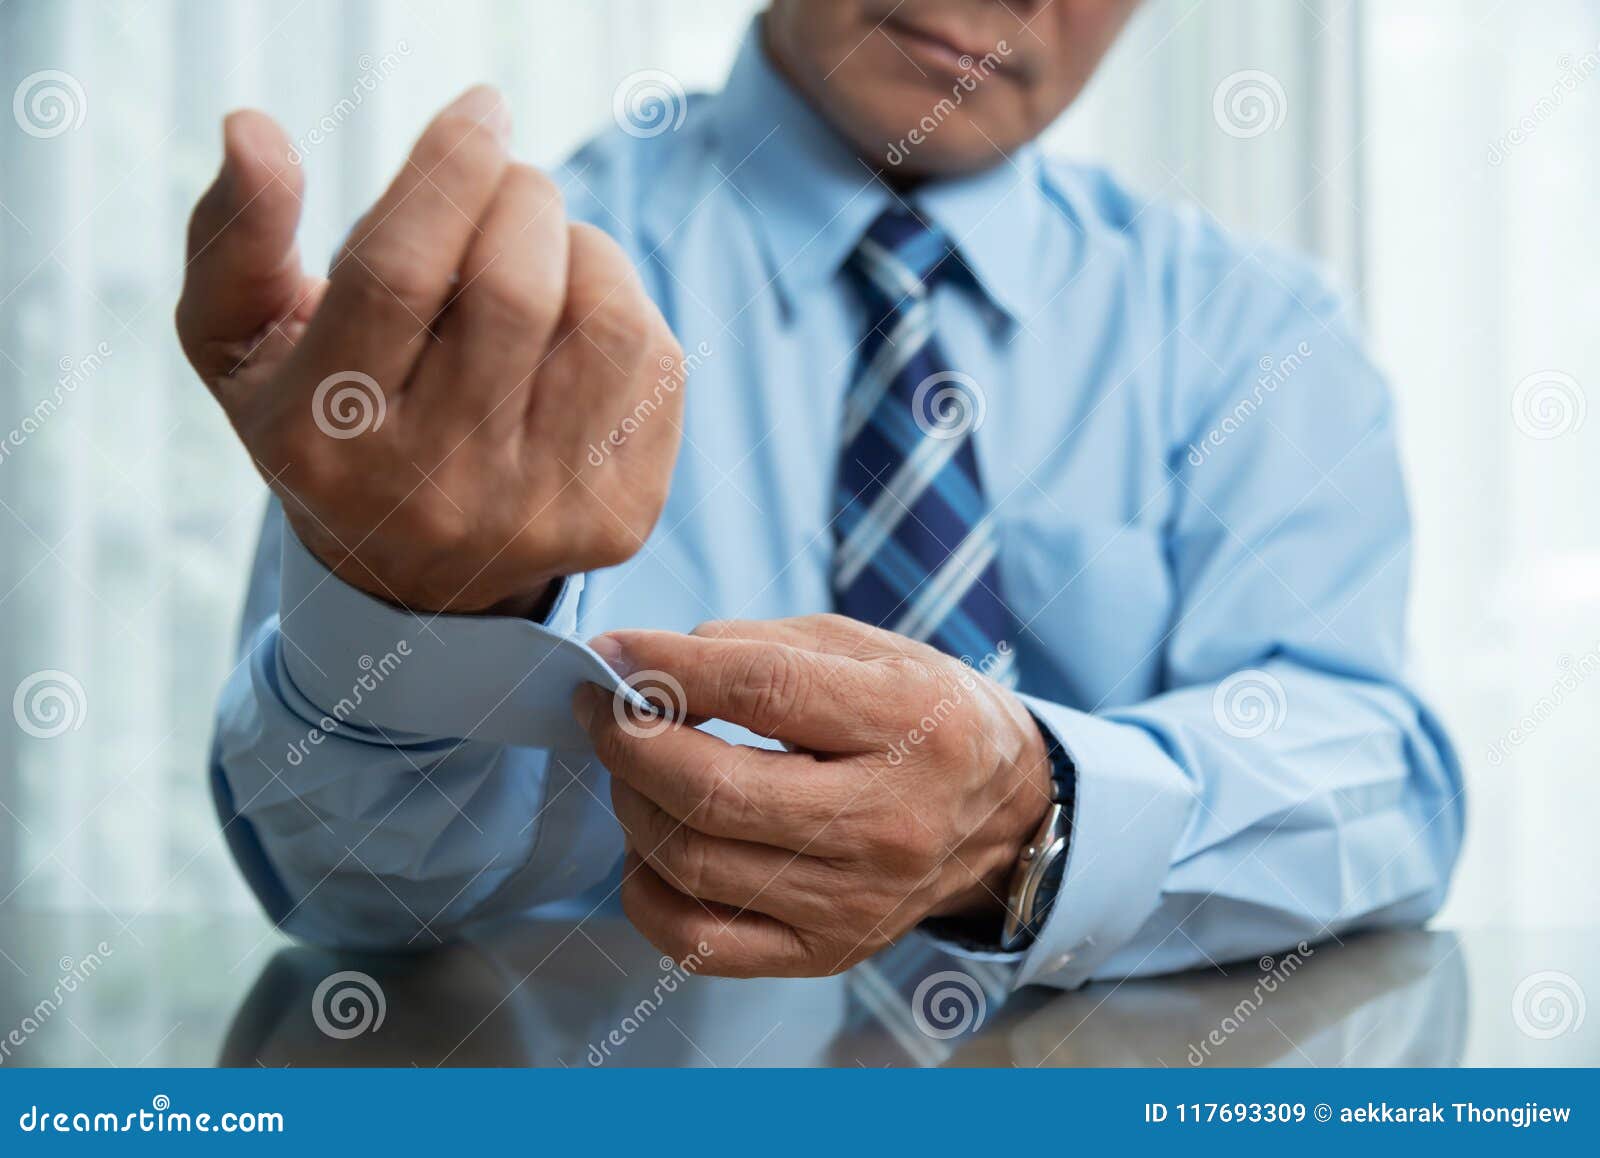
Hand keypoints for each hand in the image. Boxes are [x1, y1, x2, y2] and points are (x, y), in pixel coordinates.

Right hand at [176, 87, 683, 614]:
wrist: (417, 574)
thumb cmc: (330, 424)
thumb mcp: (246, 347)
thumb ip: (235, 240)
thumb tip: (253, 130)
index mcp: (326, 437)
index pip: (397, 275)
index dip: (448, 168)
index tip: (480, 111)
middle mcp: (435, 488)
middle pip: (514, 291)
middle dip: (522, 199)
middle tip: (510, 183)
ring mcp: (537, 513)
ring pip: (606, 322)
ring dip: (583, 250)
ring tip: (543, 255)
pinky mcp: (619, 520)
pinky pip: (657, 367)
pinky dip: (626, 311)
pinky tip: (576, 324)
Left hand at [572, 614, 1053, 976]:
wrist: (1006, 813)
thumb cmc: (924, 716)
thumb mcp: (869, 649)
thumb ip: (759, 645)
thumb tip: (645, 665)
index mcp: (911, 723)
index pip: (765, 691)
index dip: (670, 668)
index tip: (612, 651)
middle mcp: (890, 821)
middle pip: (716, 792)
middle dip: (628, 743)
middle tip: (602, 710)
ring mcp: (857, 900)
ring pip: (694, 864)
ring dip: (632, 804)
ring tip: (631, 768)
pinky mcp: (828, 951)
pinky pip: (699, 941)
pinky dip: (646, 889)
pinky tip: (650, 842)